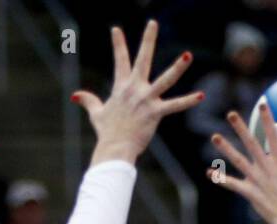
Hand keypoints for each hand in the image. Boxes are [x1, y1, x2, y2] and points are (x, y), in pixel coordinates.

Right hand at [76, 21, 202, 165]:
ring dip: (178, 67)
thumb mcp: (96, 113)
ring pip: (165, 79)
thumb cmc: (107, 132)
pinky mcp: (156, 112)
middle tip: (153, 23)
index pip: (119, 60)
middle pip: (142, 59)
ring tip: (188, 55)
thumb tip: (75, 96)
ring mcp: (146, 99)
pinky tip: (201, 95)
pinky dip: (188, 101)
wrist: (114, 148)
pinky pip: (175, 105)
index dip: (118, 44)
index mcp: (122, 87)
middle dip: (148, 39)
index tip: (116, 29)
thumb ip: (88, 101)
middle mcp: (134, 89)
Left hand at [209, 103, 276, 223]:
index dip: (268, 118)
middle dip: (240, 127)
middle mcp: (265, 167)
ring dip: (225, 149)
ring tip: (215, 136)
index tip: (262, 103)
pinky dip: (220, 179)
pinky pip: (232, 184)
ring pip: (238, 161)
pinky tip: (209, 172)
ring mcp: (255, 180)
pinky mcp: (249, 193)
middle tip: (230, 113)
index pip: (272, 135)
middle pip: (250, 143)